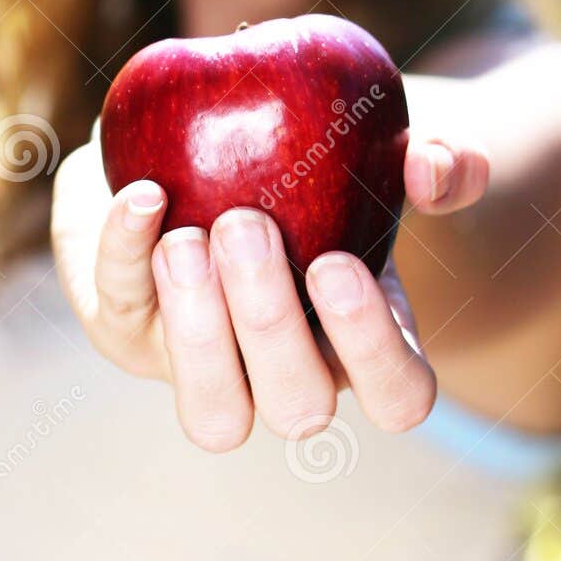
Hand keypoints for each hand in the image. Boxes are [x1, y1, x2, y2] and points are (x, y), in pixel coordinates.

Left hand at [51, 119, 488, 451]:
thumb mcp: (382, 153)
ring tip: (186, 239)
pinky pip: (123, 309)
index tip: (335, 265)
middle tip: (245, 225)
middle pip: (297, 406)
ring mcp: (201, 368)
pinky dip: (125, 253)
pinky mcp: (128, 329)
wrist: (198, 146)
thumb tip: (432, 165)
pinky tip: (140, 195)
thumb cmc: (318, 164)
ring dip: (199, 329)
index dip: (372, 349)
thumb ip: (437, 155)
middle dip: (269, 321)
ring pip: (213, 414)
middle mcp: (283, 376)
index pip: (398, 394)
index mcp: (359, 343)